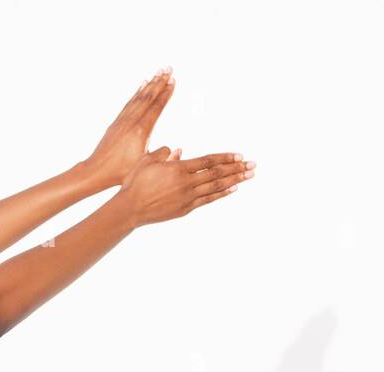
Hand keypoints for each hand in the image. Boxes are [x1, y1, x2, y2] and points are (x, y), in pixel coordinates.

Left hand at [80, 68, 175, 189]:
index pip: (156, 108)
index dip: (165, 93)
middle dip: (160, 82)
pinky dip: (137, 92)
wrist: (96, 171)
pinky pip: (129, 103)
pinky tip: (141, 85)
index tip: (173, 81)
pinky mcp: (116, 122)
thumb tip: (177, 148)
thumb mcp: (144, 166)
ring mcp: (122, 120)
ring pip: (138, 97)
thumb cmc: (121, 173)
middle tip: (169, 68)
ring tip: (158, 72)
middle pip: (148, 97)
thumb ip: (161, 156)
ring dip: (150, 84)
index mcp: (140, 131)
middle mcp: (131, 122)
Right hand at [116, 147, 254, 227]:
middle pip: (218, 174)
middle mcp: (187, 183)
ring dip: (235, 180)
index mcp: (179, 168)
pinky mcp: (186, 209)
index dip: (226, 158)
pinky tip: (233, 189)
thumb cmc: (135, 182)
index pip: (209, 161)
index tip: (240, 155)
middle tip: (253, 165)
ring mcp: (188, 197)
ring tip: (249, 175)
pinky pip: (208, 200)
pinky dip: (222, 194)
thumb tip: (180, 151)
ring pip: (216, 187)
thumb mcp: (148, 161)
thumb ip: (165, 153)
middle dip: (237, 169)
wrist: (130, 209)